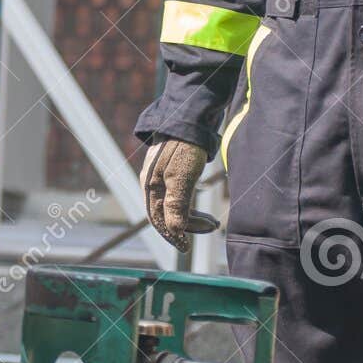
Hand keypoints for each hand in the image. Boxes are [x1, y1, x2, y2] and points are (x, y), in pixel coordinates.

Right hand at [139, 138, 207, 252]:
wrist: (191, 115)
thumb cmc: (185, 146)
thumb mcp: (181, 177)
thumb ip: (177, 205)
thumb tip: (175, 232)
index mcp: (150, 186)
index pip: (158, 219)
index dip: (172, 235)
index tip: (186, 247)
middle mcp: (153, 183)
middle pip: (167, 214)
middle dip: (188, 226)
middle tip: (211, 227)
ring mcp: (162, 176)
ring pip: (175, 206)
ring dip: (192, 217)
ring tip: (212, 221)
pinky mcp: (173, 170)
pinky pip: (180, 195)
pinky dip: (191, 205)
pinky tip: (203, 208)